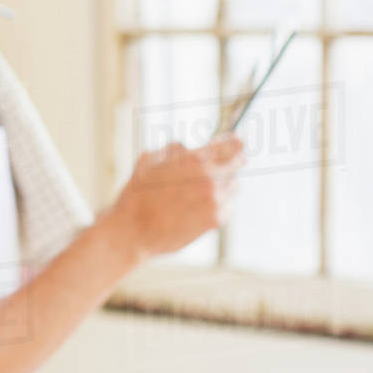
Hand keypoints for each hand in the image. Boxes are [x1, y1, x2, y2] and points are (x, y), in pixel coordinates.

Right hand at [111, 135, 244, 263]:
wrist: (133, 232)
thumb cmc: (136, 197)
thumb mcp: (149, 162)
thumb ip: (173, 151)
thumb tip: (187, 147)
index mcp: (194, 160)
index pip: (232, 143)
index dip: (236, 140)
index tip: (238, 140)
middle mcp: (209, 178)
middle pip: (239, 162)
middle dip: (232, 161)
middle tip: (225, 163)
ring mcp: (214, 201)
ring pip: (234, 184)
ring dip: (225, 183)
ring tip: (203, 190)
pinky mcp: (215, 220)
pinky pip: (228, 205)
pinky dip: (221, 204)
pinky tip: (200, 207)